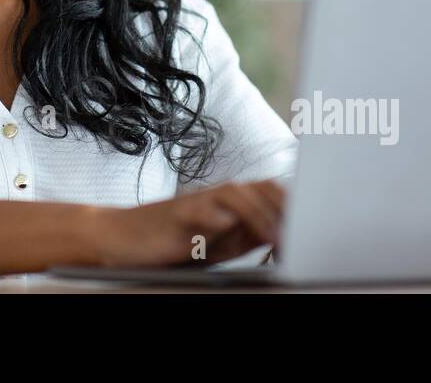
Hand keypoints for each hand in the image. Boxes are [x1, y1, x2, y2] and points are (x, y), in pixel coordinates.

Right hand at [89, 179, 285, 267]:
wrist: (117, 236)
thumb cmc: (165, 240)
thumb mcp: (213, 242)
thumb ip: (244, 234)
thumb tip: (281, 233)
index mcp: (228, 203)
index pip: (269, 192)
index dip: (292, 205)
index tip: (313, 226)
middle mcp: (215, 197)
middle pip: (259, 188)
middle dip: (283, 207)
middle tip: (302, 233)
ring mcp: (195, 203)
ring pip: (236, 195)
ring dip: (259, 215)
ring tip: (275, 238)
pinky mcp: (176, 216)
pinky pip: (201, 212)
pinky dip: (217, 220)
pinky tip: (228, 230)